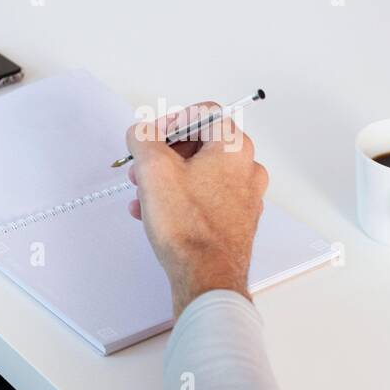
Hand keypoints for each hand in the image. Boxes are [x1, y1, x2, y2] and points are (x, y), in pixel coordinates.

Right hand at [125, 103, 268, 317]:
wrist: (207, 277)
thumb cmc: (191, 229)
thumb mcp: (153, 169)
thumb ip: (143, 139)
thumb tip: (142, 133)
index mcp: (234, 148)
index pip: (204, 113)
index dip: (172, 120)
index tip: (152, 136)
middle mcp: (246, 169)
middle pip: (202, 143)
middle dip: (165, 153)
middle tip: (143, 165)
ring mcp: (244, 197)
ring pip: (201, 173)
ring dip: (168, 178)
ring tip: (143, 194)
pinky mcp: (235, 221)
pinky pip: (205, 199)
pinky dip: (180, 199)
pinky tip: (154, 214)